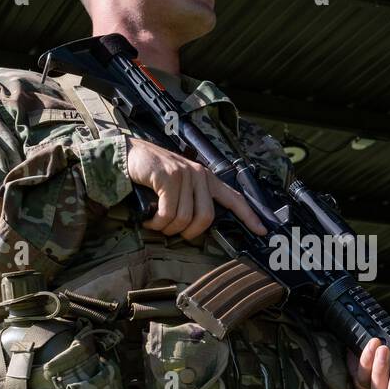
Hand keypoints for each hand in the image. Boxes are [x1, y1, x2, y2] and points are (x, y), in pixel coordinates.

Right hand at [125, 138, 266, 239]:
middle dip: (188, 233)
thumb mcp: (178, 188)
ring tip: (156, 222)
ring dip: (166, 229)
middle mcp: (199, 174)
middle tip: (171, 231)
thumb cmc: (151, 177)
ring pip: (184, 218)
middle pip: (206, 218)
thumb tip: (198, 228)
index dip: (249, 216)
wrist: (127, 156)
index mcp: (206, 178)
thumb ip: (192, 202)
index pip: (234, 198)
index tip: (262, 230)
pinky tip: (149, 219)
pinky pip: (168, 214)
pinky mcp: (169, 177)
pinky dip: (157, 223)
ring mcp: (185, 174)